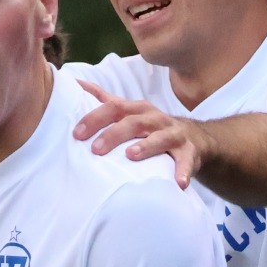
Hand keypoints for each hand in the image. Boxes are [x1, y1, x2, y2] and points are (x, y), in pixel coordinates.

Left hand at [72, 81, 208, 187]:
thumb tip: (75, 83)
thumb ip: (103, 99)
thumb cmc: (149, 125)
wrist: (191, 137)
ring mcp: (173, 134)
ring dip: (146, 146)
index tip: (76, 134)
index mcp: (137, 109)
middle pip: (133, 122)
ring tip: (130, 155)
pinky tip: (178, 183)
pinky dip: (183, 170)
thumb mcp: (128, 111)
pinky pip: (187, 160)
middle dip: (113, 134)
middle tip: (95, 149)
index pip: (113, 108)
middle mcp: (155, 118)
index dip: (94, 118)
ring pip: (160, 138)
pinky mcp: (188, 151)